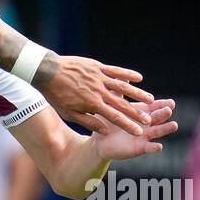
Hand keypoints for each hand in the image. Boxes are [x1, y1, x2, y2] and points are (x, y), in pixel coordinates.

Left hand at [39, 54, 153, 135]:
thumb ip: (89, 122)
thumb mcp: (69, 113)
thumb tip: (106, 131)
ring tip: (151, 100)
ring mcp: (100, 78)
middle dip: (137, 112)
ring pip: (123, 87)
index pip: (114, 117)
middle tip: (150, 119)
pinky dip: (128, 75)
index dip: (128, 125)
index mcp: (92, 104)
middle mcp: (99, 91)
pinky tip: (139, 78)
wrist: (48, 72)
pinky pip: (116, 71)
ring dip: (138, 94)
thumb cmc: (56, 95)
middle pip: (122, 103)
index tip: (139, 131)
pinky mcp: (98, 67)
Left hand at [90, 99, 178, 159]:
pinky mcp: (140, 148)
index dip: (163, 104)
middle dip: (164, 113)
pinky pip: (148, 148)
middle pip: (158, 117)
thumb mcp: (113, 105)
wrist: (100, 140)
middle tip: (170, 109)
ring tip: (174, 125)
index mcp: (143, 111)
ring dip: (166, 129)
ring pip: (158, 131)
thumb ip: (119, 91)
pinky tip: (159, 147)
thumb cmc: (108, 120)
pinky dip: (154, 148)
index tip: (171, 102)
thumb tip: (121, 74)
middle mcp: (147, 123)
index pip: (155, 106)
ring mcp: (145, 136)